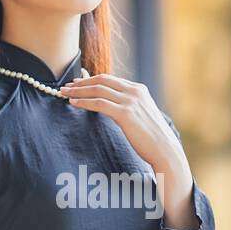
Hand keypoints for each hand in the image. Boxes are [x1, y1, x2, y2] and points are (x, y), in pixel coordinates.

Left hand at [59, 74, 181, 175]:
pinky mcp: (125, 113)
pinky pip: (99, 103)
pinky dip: (84, 102)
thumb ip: (128, 107)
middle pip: (102, 81)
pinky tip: (74, 104)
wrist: (165, 150)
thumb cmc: (152, 138)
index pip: (110, 79)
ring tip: (64, 94)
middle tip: (66, 87)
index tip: (77, 84)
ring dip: (78, 91)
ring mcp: (130, 101)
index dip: (91, 80)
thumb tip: (111, 107)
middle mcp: (135, 91)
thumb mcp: (141, 115)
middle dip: (81, 83)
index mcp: (139, 89)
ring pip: (98, 90)